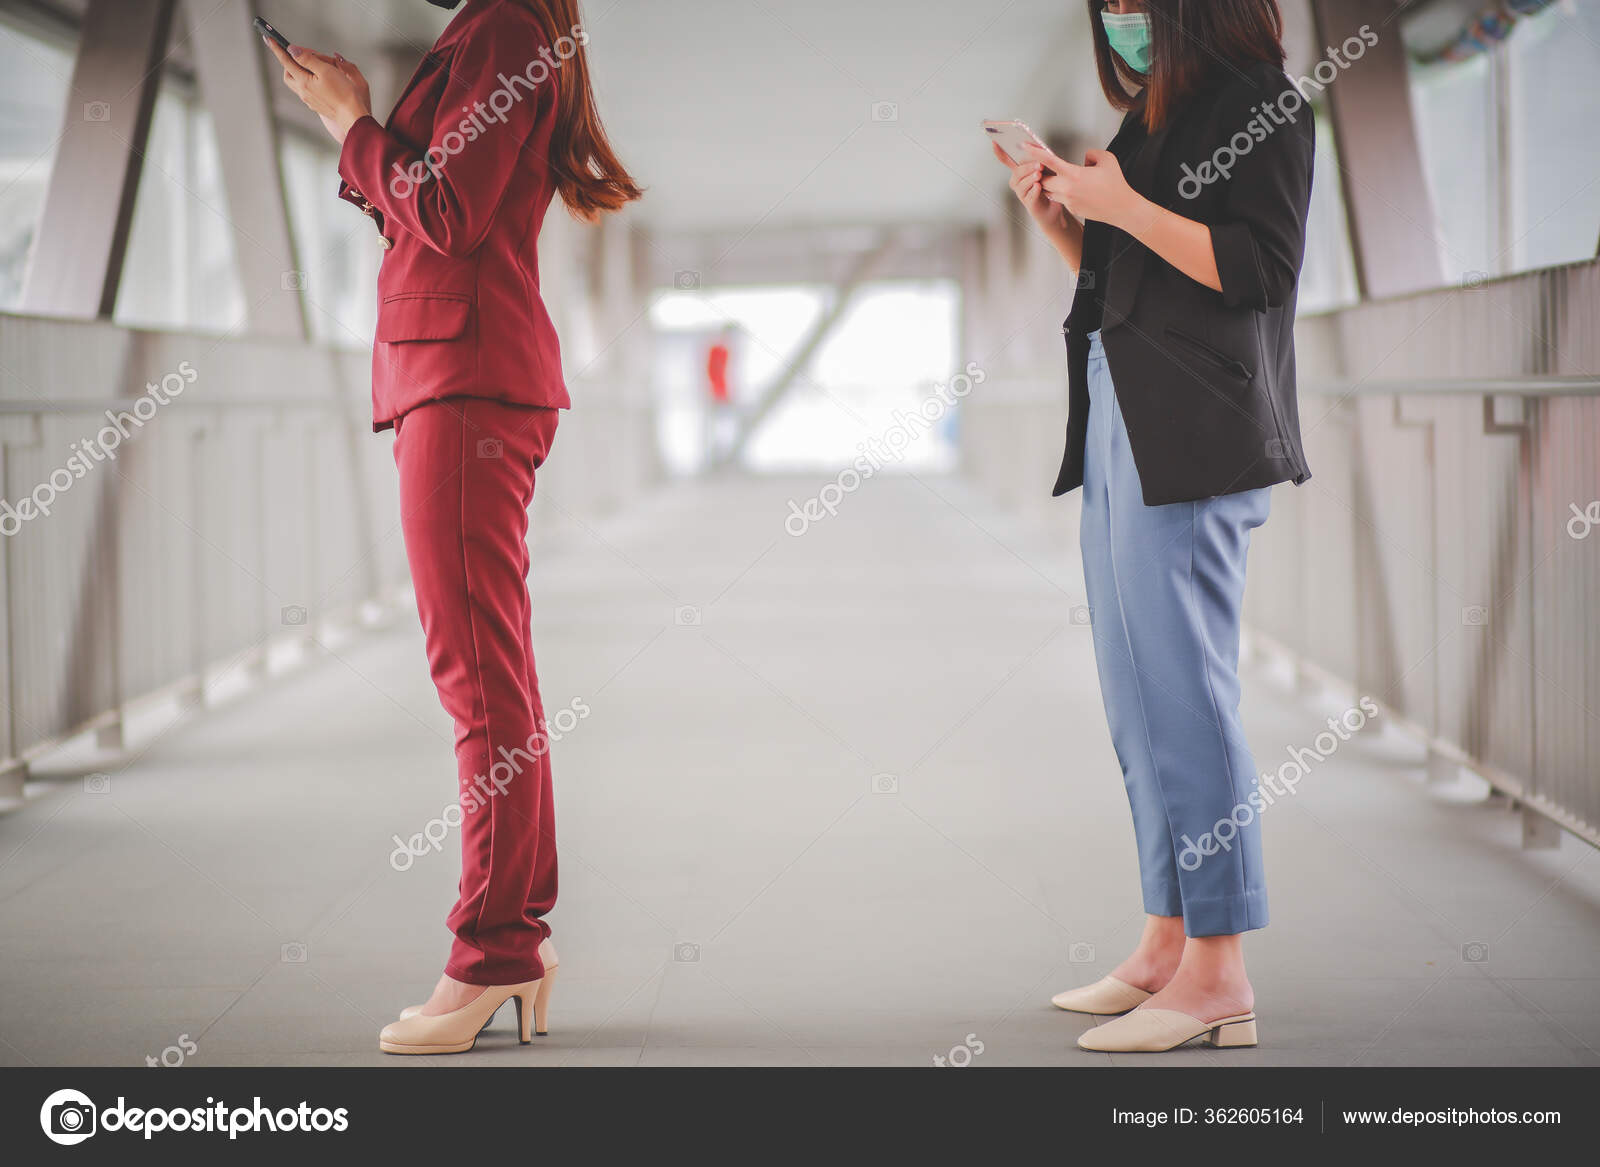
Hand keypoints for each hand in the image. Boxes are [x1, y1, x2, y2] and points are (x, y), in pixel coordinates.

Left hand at [266, 39, 370, 144]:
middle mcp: (303, 92)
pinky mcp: (317, 105)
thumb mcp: (325, 70)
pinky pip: (308, 90)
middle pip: (289, 74)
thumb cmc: (343, 93)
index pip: (286, 61)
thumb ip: (307, 59)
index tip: (269, 38)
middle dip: (289, 62)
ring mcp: (310, 100)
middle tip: (299, 54)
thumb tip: (292, 50)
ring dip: (300, 72)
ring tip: (313, 66)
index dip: (277, 48)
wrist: (353, 116)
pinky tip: (321, 79)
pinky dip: (309, 80)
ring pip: (298, 82)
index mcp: (303, 82)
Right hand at [992, 141, 1068, 240]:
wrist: (1054, 207)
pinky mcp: (1029, 204)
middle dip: (1026, 168)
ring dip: (1030, 178)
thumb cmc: (1048, 186)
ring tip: (1038, 174)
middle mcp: (1017, 182)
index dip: (999, 152)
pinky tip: (1038, 186)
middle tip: (1038, 164)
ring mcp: (1022, 194)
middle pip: (1017, 173)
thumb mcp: (1044, 169)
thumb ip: (1039, 158)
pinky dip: (1034, 191)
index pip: (1006, 160)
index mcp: (1019, 172)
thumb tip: (1037, 147)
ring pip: (1021, 184)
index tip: (995, 142)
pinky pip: (1030, 196)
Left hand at [1023, 143, 1153, 233]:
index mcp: (1074, 174)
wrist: (1121, 208)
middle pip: (1043, 179)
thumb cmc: (1116, 184)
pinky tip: (1076, 190)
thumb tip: (1083, 158)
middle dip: (1042, 173)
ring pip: (1049, 191)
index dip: (1035, 152)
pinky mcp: (1071, 209)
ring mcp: (1068, 201)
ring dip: (1051, 184)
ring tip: (1062, 178)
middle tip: (1045, 167)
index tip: (1025, 147)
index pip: (1049, 161)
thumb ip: (1091, 154)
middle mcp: (1067, 189)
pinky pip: (1060, 199)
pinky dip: (1062, 193)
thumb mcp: (1107, 159)